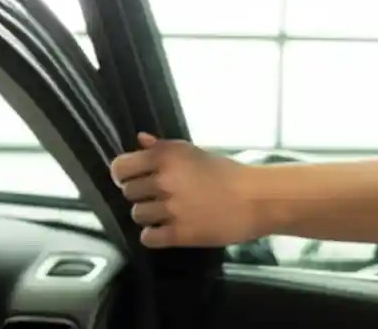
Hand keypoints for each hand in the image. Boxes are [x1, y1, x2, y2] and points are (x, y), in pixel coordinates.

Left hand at [110, 133, 260, 247]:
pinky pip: (147, 237)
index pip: (120, 167)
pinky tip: (169, 229)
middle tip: (160, 196)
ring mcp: (170, 209)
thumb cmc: (229, 173)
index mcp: (167, 156)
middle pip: (128, 193)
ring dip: (150, 215)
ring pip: (137, 215)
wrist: (257, 199)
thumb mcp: (196, 153)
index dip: (124, 174)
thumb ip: (165, 148)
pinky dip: (155, 235)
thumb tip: (140, 140)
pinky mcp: (178, 234)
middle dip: (142, 195)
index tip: (133, 178)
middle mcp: (164, 180)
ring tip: (170, 212)